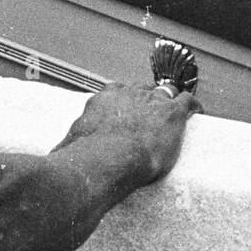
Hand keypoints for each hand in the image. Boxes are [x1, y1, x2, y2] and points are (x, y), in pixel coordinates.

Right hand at [61, 82, 201, 185]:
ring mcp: (151, 100)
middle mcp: (128, 93)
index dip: (122, 105)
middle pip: (141, 92)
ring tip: (172, 114)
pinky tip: (197, 111)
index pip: (116, 94)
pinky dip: (193, 106)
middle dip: (145, 103)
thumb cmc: (87, 156)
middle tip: (148, 119)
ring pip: (164, 94)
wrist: (110, 158)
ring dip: (168, 103)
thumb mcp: (70, 147)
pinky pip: (187, 102)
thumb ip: (66, 149)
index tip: (123, 116)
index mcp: (104, 99)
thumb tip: (54, 158)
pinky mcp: (172, 112)